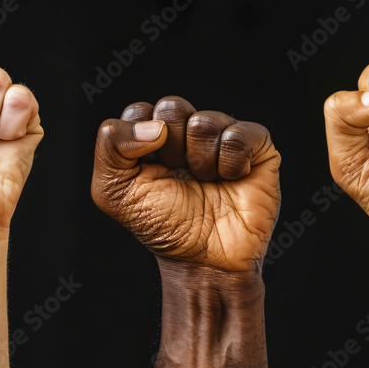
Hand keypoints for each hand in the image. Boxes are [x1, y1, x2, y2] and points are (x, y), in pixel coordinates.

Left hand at [91, 96, 280, 271]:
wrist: (204, 260)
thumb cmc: (162, 225)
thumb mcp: (113, 191)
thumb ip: (110, 146)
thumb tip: (153, 126)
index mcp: (151, 137)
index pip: (139, 111)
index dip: (139, 142)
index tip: (147, 171)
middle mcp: (187, 132)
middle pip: (171, 107)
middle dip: (169, 148)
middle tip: (177, 175)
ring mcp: (222, 136)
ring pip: (204, 122)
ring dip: (199, 162)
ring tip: (205, 182)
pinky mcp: (258, 147)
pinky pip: (238, 135)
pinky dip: (229, 164)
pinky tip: (231, 181)